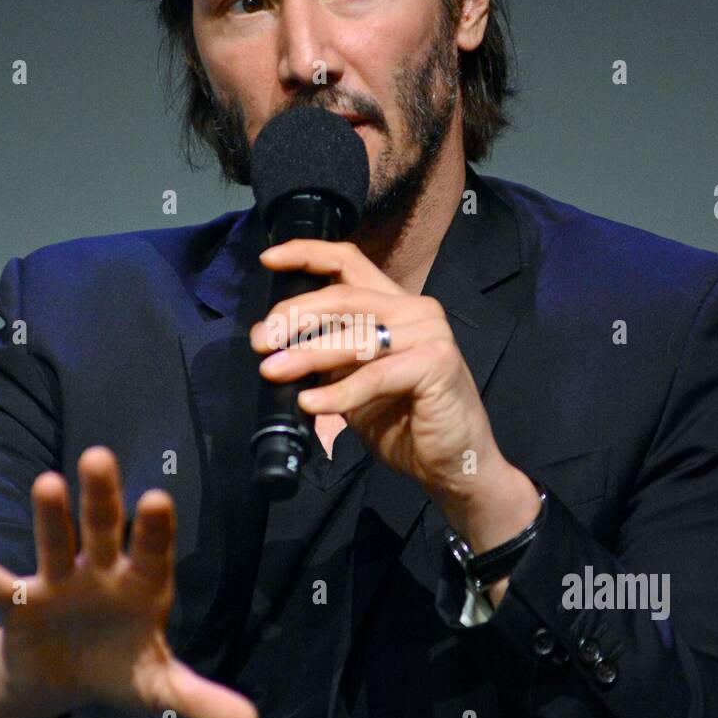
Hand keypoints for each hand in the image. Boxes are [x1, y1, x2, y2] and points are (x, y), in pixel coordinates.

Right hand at [0, 446, 258, 717]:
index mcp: (142, 584)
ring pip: (54, 542)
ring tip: (47, 483)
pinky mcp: (21, 600)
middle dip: (102, 498)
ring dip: (49, 516)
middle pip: (103, 529)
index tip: (158, 498)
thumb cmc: (122, 667)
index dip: (154, 528)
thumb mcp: (160, 687)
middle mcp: (101, 571)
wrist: (68, 677)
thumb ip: (201, 698)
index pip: (152, 551)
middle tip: (99, 457)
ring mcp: (59, 581)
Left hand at [250, 237, 509, 506]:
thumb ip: (328, 361)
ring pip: (355, 335)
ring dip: (307, 354)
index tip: (268, 259)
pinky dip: (339, 392)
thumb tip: (275, 351)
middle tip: (262, 340)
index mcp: (394, 306)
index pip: (350, 262)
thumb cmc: (406, 423)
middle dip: (295, 315)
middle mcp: (414, 310)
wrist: (454, 463)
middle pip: (343, 296)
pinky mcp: (437, 363)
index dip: (307, 255)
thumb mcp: (354, 385)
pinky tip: (312, 404)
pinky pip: (375, 375)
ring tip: (273, 371)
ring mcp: (429, 333)